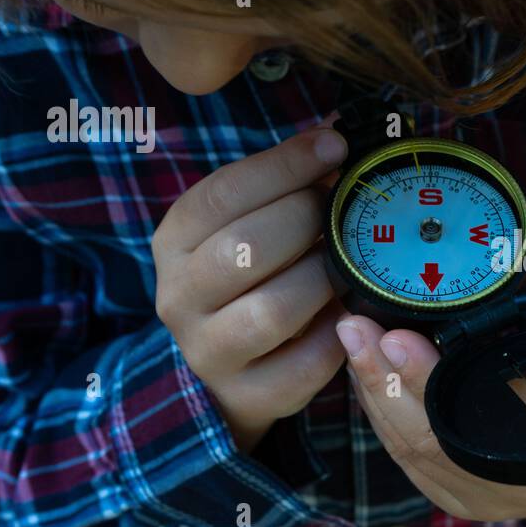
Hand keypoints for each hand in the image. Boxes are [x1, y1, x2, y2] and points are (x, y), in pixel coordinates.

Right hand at [152, 113, 350, 452]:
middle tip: (344, 211)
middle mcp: (178, 296)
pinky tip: (349, 314)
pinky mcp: (249, 395)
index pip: (223, 193)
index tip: (336, 145)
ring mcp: (209, 351)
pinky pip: (304, 364)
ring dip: (322, 280)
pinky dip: (337, 335)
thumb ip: (286, 184)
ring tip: (348, 265)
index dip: (285, 164)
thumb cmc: (251, 279)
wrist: (229, 370)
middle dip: (307, 221)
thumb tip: (339, 132)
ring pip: (272, 310)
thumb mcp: (250, 225)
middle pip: (244, 248)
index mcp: (176, 240)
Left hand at [335, 206, 525, 521]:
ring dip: (375, 393)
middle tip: (355, 327)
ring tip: (352, 338)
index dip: (424, 379)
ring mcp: (474, 496)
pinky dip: (384, 416)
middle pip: (425, 437)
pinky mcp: (454, 496)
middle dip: (383, 378)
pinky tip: (366, 375)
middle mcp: (501, 484)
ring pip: (408, 449)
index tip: (393, 335)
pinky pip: (406, 459)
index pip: (469, 416)